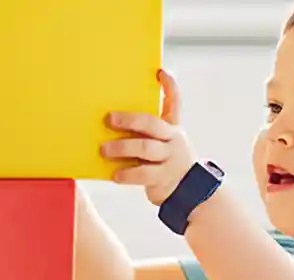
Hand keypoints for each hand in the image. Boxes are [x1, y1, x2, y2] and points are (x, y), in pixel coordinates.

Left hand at [101, 69, 196, 206]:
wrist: (189, 192)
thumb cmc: (167, 163)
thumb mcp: (163, 144)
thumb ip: (146, 133)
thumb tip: (113, 121)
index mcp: (172, 128)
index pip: (175, 102)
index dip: (169, 86)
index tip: (160, 72)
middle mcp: (172, 140)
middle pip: (151, 123)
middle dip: (128, 120)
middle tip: (108, 119)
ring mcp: (169, 158)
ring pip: (144, 148)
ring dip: (122, 148)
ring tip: (104, 150)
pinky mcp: (162, 178)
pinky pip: (143, 174)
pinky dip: (127, 174)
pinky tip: (115, 175)